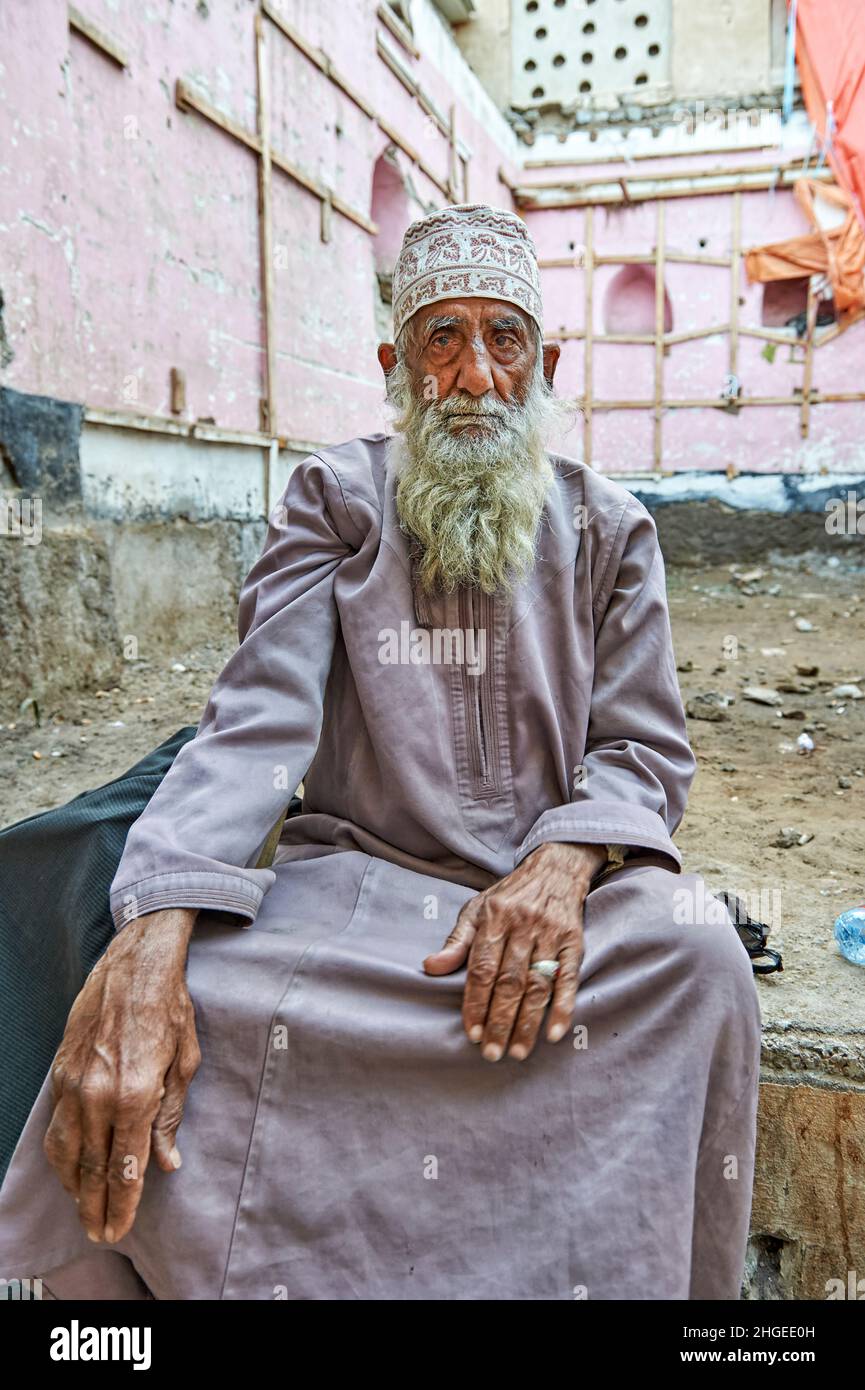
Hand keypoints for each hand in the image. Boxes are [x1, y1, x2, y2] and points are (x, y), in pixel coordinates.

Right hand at [43, 907, 199, 1244]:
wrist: (135, 963)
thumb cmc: (169, 1008)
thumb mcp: (184, 1061)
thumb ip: (171, 1116)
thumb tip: (166, 1162)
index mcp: (135, 1093)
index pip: (125, 1166)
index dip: (123, 1203)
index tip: (119, 1230)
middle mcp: (98, 1094)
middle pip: (92, 1168)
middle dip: (95, 1206)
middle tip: (99, 1234)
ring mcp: (74, 1083)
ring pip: (66, 1152)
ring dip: (74, 1186)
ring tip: (85, 1208)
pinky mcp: (61, 1072)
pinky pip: (56, 1125)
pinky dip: (61, 1154)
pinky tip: (69, 1167)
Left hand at [423, 842, 606, 1061]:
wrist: (555, 868)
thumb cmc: (510, 895)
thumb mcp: (476, 909)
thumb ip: (456, 942)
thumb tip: (430, 967)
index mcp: (494, 919)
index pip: (482, 968)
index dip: (476, 1003)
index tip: (471, 1033)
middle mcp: (523, 927)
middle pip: (509, 982)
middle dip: (499, 1021)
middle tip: (491, 1053)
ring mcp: (551, 935)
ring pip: (538, 986)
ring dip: (528, 1023)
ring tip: (518, 1052)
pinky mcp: (574, 942)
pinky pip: (569, 979)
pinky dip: (563, 1007)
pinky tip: (554, 1033)